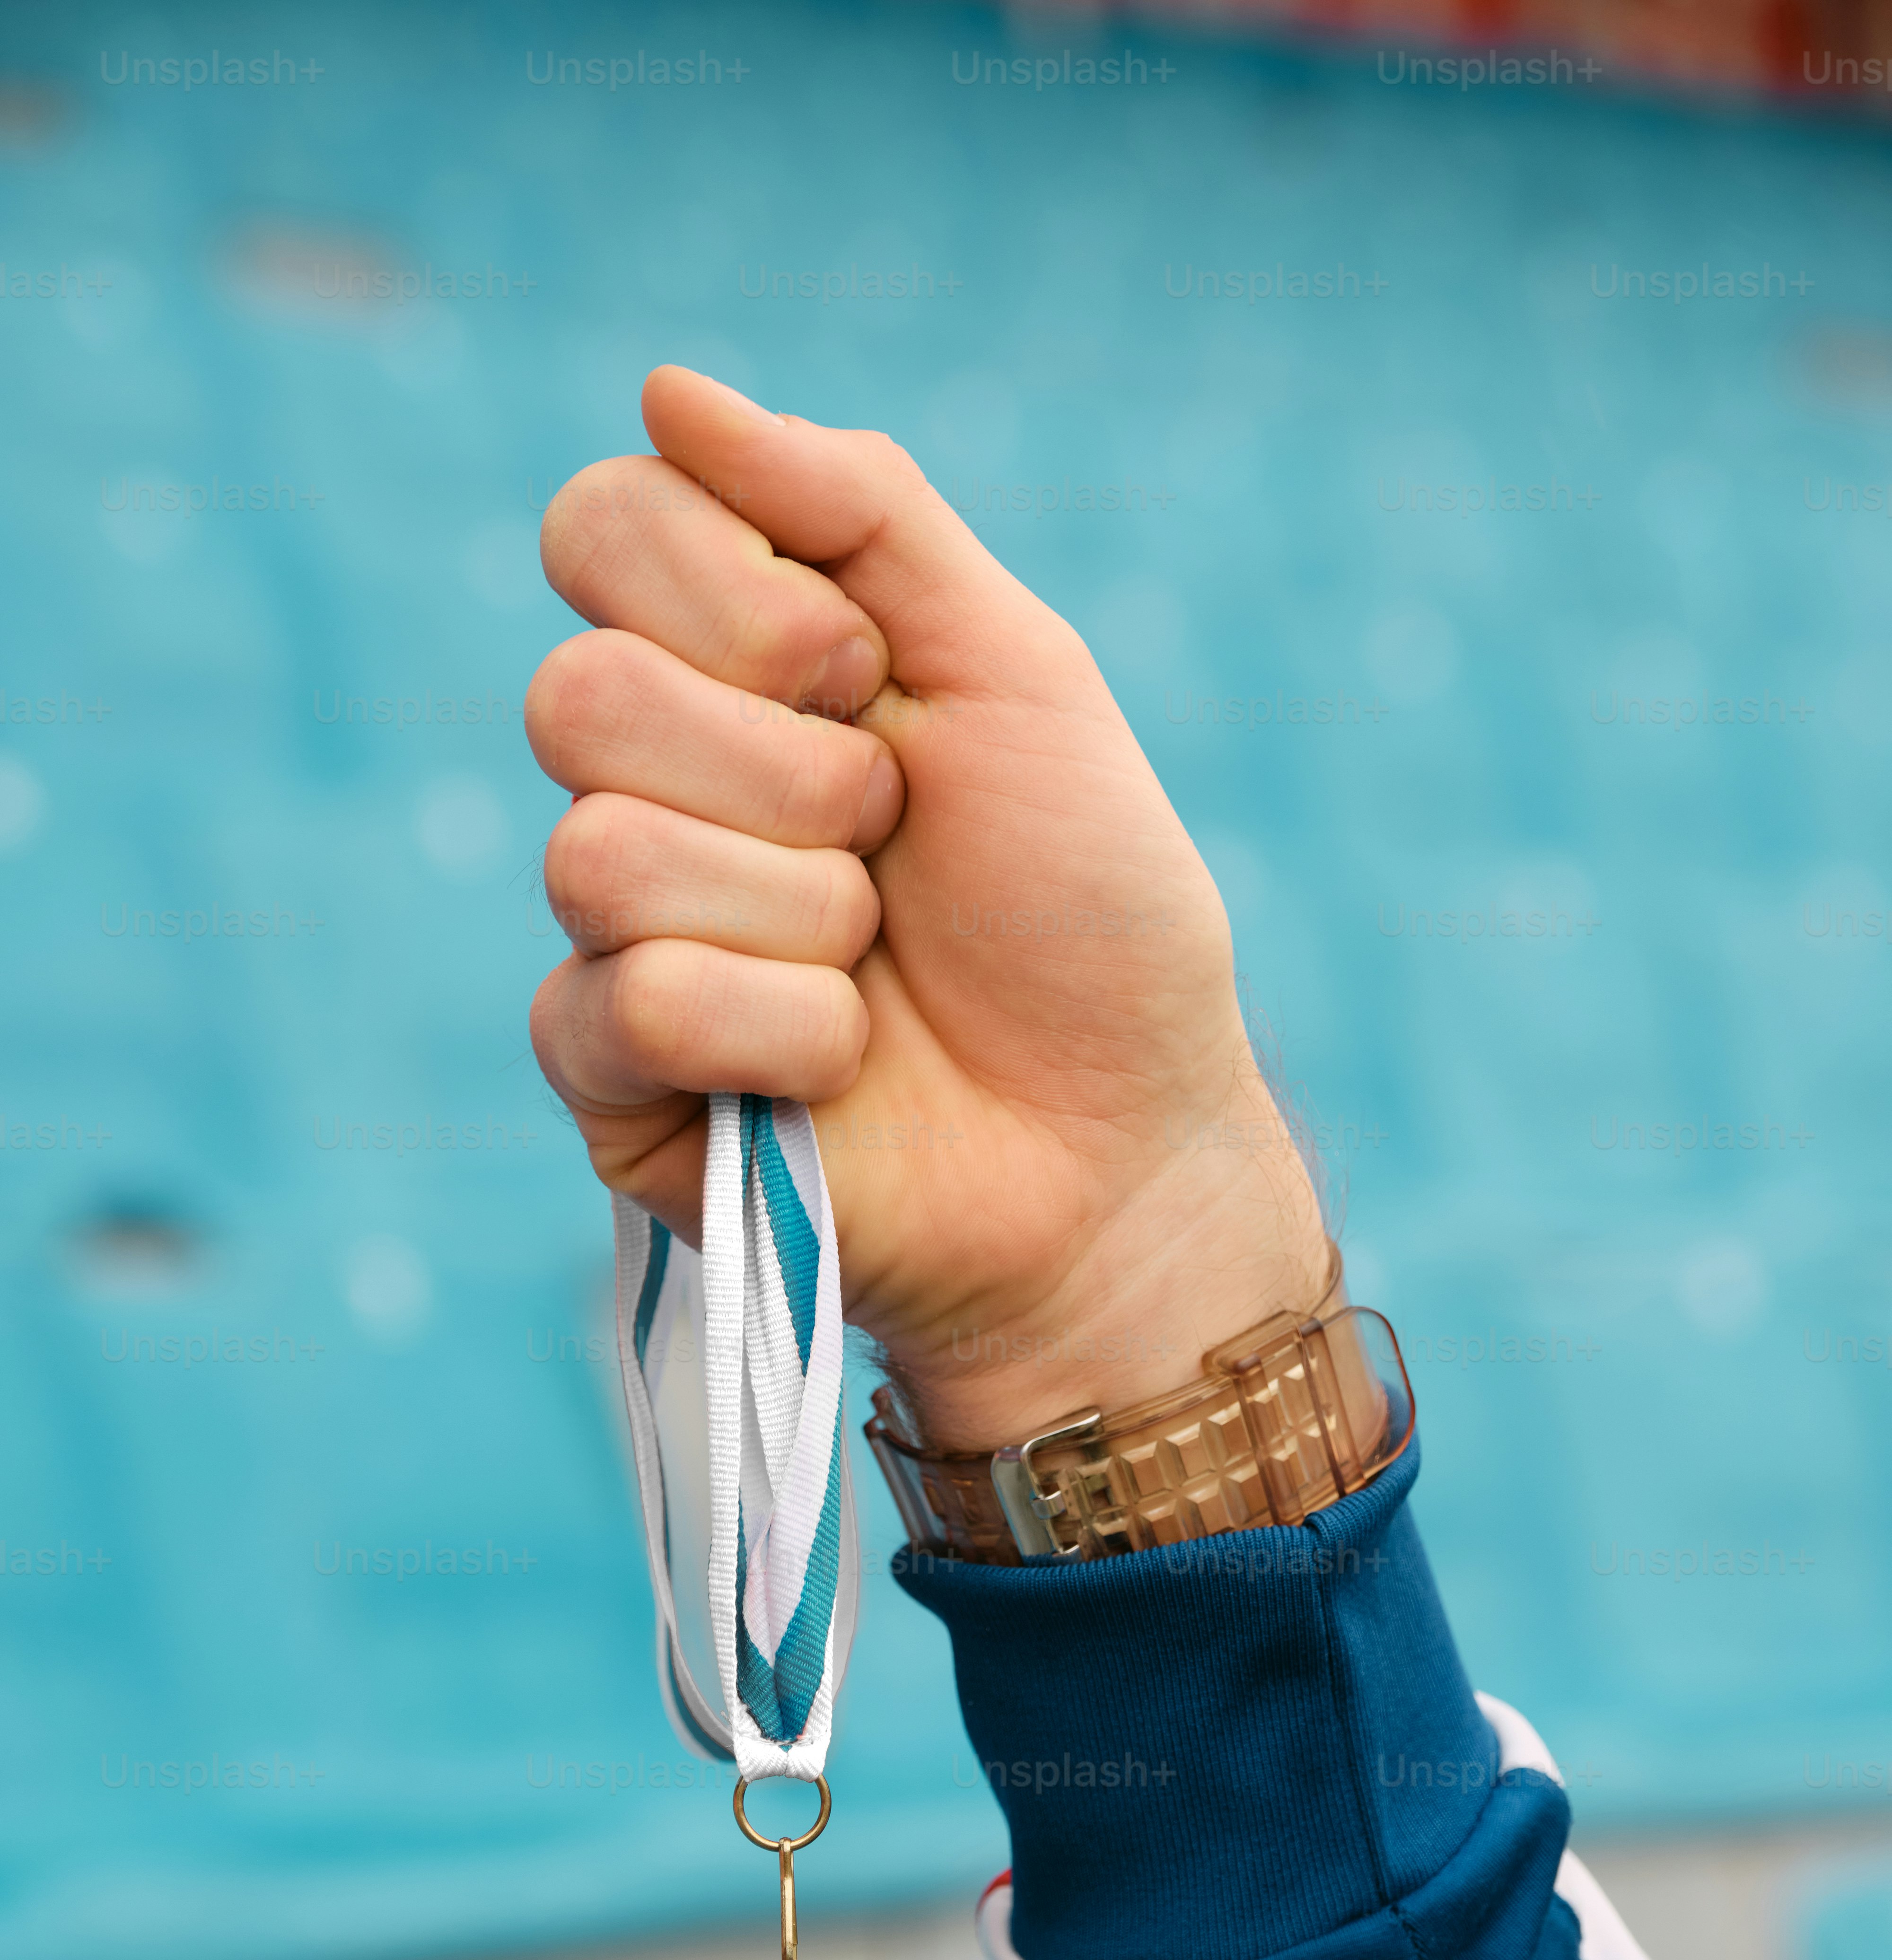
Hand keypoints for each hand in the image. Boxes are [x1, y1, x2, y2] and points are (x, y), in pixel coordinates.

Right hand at [526, 368, 1327, 1447]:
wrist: (1126, 1148)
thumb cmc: (1087, 918)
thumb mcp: (1017, 669)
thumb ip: (860, 510)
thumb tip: (664, 388)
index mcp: (734, 671)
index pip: (602, 531)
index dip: (731, 589)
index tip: (864, 672)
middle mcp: (653, 789)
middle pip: (582, 693)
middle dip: (788, 767)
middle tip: (890, 834)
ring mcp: (620, 938)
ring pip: (598, 853)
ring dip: (798, 906)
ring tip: (878, 959)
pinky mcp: (615, 1080)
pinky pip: (631, 1001)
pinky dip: (778, 1028)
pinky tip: (841, 1066)